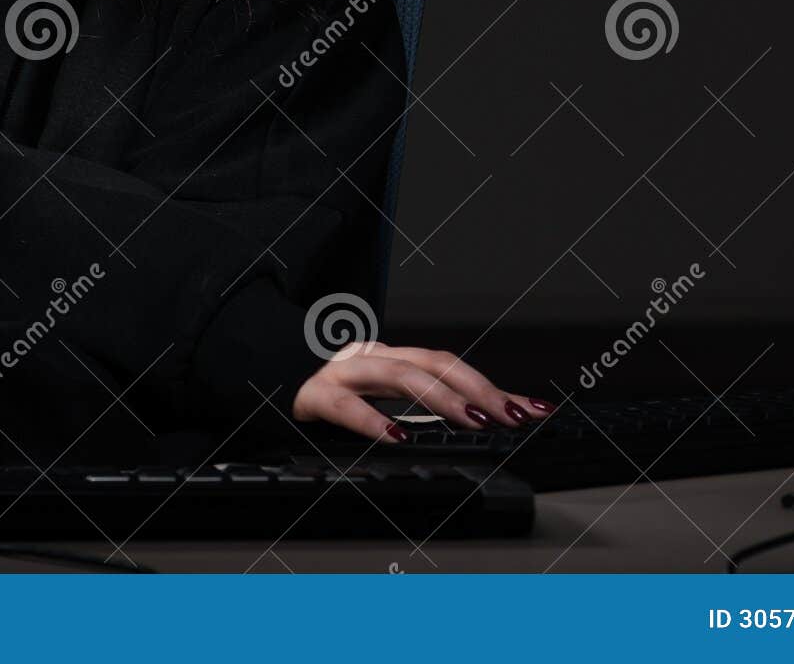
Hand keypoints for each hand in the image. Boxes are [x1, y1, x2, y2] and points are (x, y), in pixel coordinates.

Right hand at [292, 341, 555, 442]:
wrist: (261, 380)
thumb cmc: (327, 395)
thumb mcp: (377, 396)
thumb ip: (420, 407)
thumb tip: (481, 424)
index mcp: (392, 358)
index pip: (451, 365)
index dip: (492, 385)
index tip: (532, 408)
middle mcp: (373, 357)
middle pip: (433, 362)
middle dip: (478, 389)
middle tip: (513, 416)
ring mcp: (342, 373)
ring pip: (397, 373)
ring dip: (441, 398)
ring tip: (473, 421)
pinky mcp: (313, 396)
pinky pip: (346, 405)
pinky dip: (373, 420)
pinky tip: (396, 435)